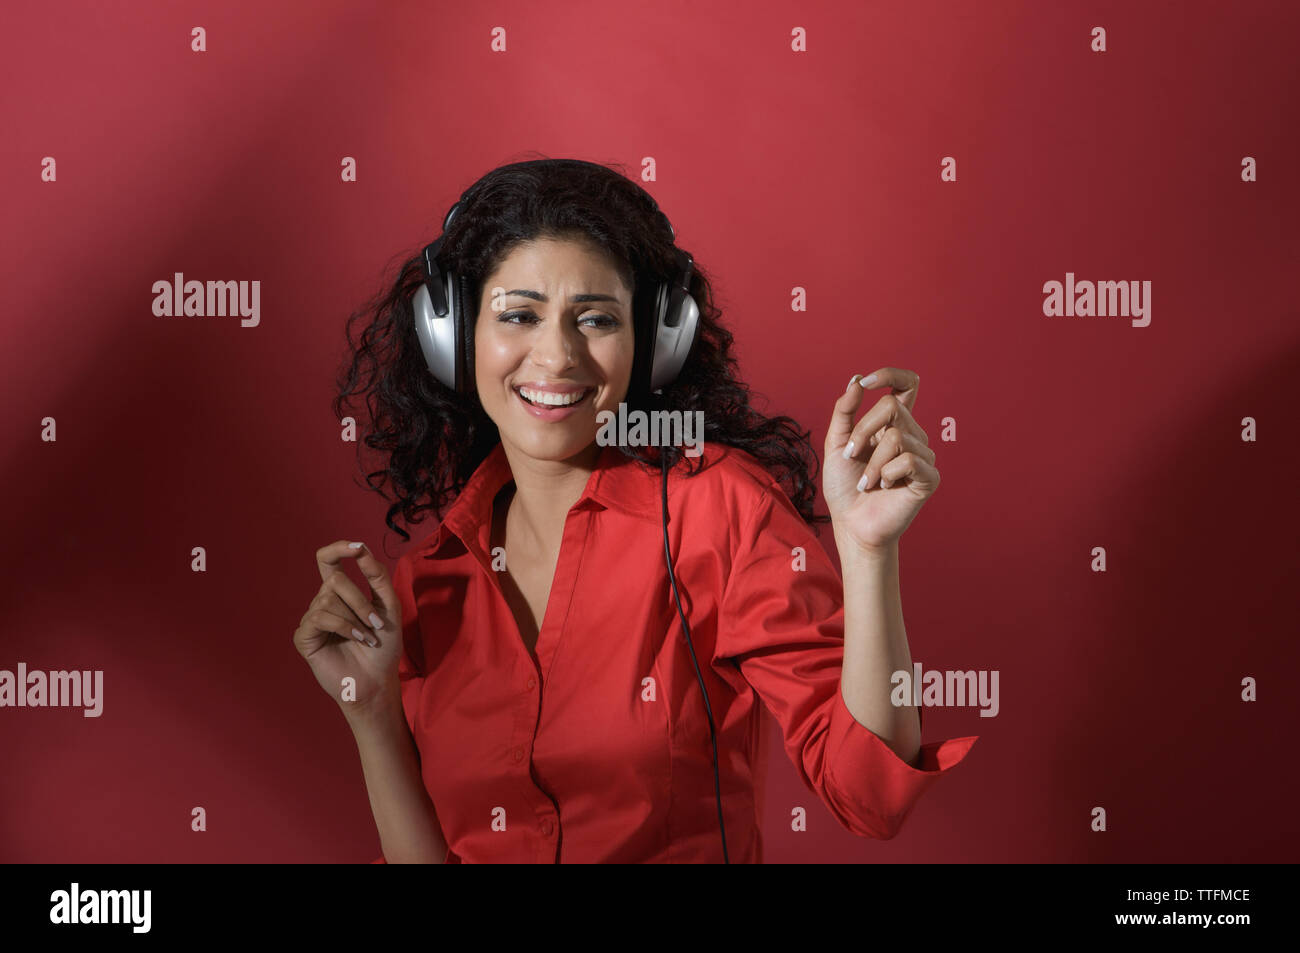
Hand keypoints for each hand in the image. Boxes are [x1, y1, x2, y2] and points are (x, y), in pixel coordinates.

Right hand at [292, 540, 403, 719]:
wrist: (378, 680)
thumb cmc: (384, 646)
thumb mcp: (389, 606)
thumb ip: (377, 577)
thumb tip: (362, 549)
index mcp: (341, 591)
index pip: (328, 560)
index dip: (338, 548)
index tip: (357, 548)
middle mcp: (323, 601)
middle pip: (335, 581)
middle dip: (360, 600)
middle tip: (377, 624)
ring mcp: (312, 618)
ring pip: (328, 599)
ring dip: (355, 618)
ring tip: (368, 637)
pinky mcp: (304, 637)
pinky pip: (320, 617)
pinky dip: (343, 626)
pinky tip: (356, 639)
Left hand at [823, 368, 939, 554]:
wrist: (851, 524)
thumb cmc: (844, 486)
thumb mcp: (836, 444)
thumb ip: (844, 411)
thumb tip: (856, 380)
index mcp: (892, 424)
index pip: (907, 385)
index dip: (890, 375)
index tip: (866, 383)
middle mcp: (912, 435)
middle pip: (891, 406)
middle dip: (862, 431)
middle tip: (850, 457)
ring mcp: (923, 456)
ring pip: (896, 437)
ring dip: (871, 463)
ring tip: (867, 482)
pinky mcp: (929, 477)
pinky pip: (908, 460)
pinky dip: (887, 474)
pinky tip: (885, 487)